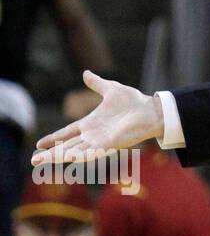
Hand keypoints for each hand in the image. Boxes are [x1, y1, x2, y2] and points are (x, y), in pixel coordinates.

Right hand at [32, 72, 162, 165]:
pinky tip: (67, 159)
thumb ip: (96, 84)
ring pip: (74, 152)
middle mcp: (93, 135)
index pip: (67, 133)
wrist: (151, 110)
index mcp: (90, 124)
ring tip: (40, 162)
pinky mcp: (109, 145)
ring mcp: (100, 142)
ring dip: (57, 157)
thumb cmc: (134, 102)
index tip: (39, 145)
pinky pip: (91, 153)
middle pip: (66, 146)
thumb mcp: (110, 89)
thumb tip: (86, 73)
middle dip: (50, 154)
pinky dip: (79, 156)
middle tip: (33, 161)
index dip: (53, 139)